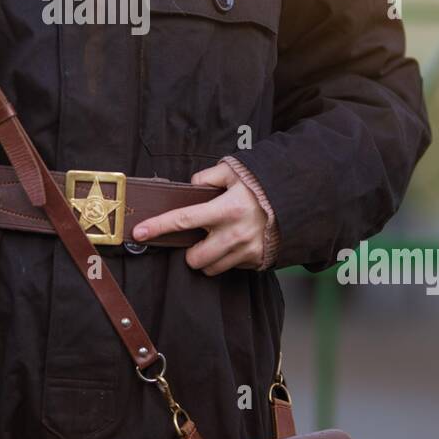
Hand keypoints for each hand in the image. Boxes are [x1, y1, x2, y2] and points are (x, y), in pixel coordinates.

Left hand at [130, 160, 266, 274]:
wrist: (298, 201)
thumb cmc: (263, 185)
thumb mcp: (235, 171)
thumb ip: (208, 176)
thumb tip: (191, 186)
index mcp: (226, 208)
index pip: (183, 220)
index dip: (158, 227)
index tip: (139, 232)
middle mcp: (234, 234)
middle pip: (195, 258)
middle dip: (190, 252)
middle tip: (199, 238)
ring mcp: (246, 251)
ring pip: (211, 268)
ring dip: (208, 258)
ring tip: (218, 240)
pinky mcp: (256, 261)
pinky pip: (231, 268)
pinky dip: (228, 259)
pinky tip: (236, 243)